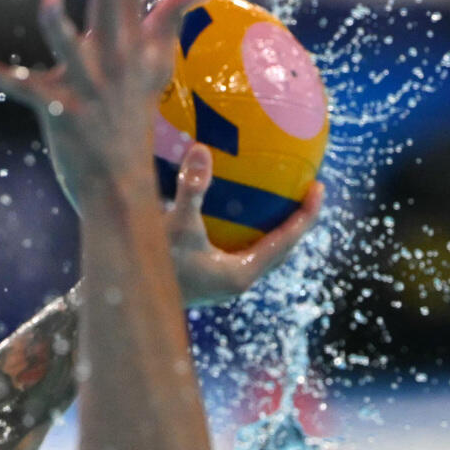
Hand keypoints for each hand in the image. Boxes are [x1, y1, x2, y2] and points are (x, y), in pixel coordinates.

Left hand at [0, 0, 198, 217]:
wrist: (120, 184)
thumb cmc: (133, 117)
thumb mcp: (154, 67)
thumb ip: (168, 20)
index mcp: (130, 43)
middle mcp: (112, 61)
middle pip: (111, 7)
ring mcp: (87, 88)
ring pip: (72, 53)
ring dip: (60, 31)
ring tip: (50, 4)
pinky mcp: (58, 112)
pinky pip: (25, 90)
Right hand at [162, 141, 321, 307]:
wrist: (129, 300)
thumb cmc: (154, 268)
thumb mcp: (175, 227)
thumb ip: (191, 190)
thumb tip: (202, 149)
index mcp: (241, 273)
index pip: (286, 241)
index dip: (306, 214)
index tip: (319, 187)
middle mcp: (236, 281)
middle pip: (280, 249)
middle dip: (295, 221)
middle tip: (306, 192)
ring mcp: (222, 283)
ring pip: (260, 252)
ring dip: (272, 228)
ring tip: (277, 200)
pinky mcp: (207, 280)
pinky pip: (237, 249)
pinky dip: (245, 229)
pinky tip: (231, 209)